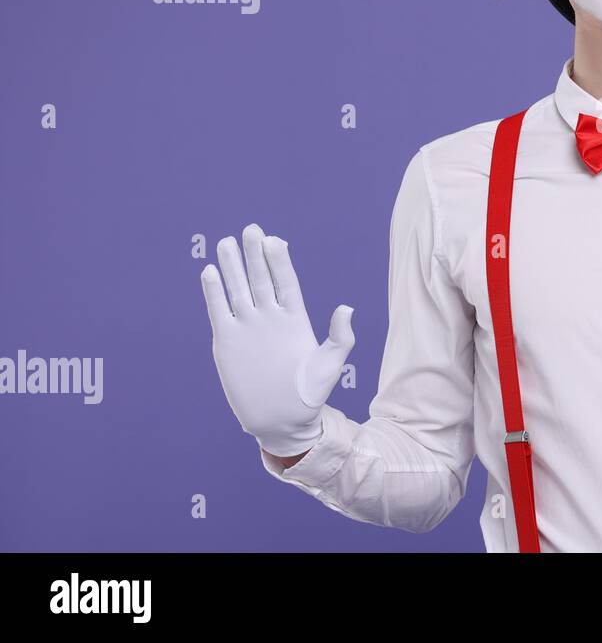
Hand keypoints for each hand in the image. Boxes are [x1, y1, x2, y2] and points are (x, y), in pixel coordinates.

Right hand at [200, 223, 354, 456]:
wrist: (282, 419)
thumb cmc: (311, 394)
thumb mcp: (330, 365)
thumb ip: (340, 337)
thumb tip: (346, 308)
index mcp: (295, 318)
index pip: (286, 282)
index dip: (280, 261)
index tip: (275, 240)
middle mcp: (270, 317)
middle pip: (261, 279)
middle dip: (255, 255)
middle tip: (251, 229)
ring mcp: (248, 327)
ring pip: (238, 290)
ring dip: (232, 267)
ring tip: (226, 241)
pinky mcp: (227, 341)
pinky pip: (219, 311)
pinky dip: (214, 293)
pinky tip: (209, 271)